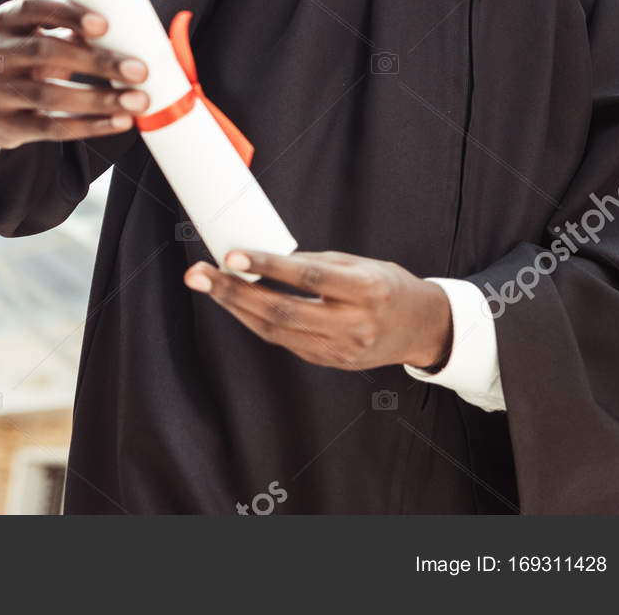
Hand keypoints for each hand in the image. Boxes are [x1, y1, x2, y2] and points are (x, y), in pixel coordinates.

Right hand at [0, 0, 149, 148]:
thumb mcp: (39, 36)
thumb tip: (135, 33)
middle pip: (45, 52)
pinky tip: (120, 122)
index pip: (33, 7)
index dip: (68, 14)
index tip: (105, 25)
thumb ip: (74, 31)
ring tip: (138, 101)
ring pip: (50, 95)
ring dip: (100, 99)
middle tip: (140, 70)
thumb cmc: (28, 58)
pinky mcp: (4, 124)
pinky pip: (51, 128)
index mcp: (6, 19)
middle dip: (96, 61)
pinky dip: (90, 127)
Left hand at [184, 250, 452, 370]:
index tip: (232, 255)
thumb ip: (315, 264)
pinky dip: (254, 321)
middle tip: (199, 273)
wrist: (419, 328)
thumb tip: (264, 258)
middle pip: (281, 311)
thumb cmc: (386, 285)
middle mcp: (352, 325)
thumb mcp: (359, 263)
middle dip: (233, 292)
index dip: (267, 266)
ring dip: (235, 307)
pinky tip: (235, 303)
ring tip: (207, 284)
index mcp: (366, 291)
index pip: (309, 279)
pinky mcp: (329, 362)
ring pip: (275, 332)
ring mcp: (339, 350)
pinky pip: (283, 341)